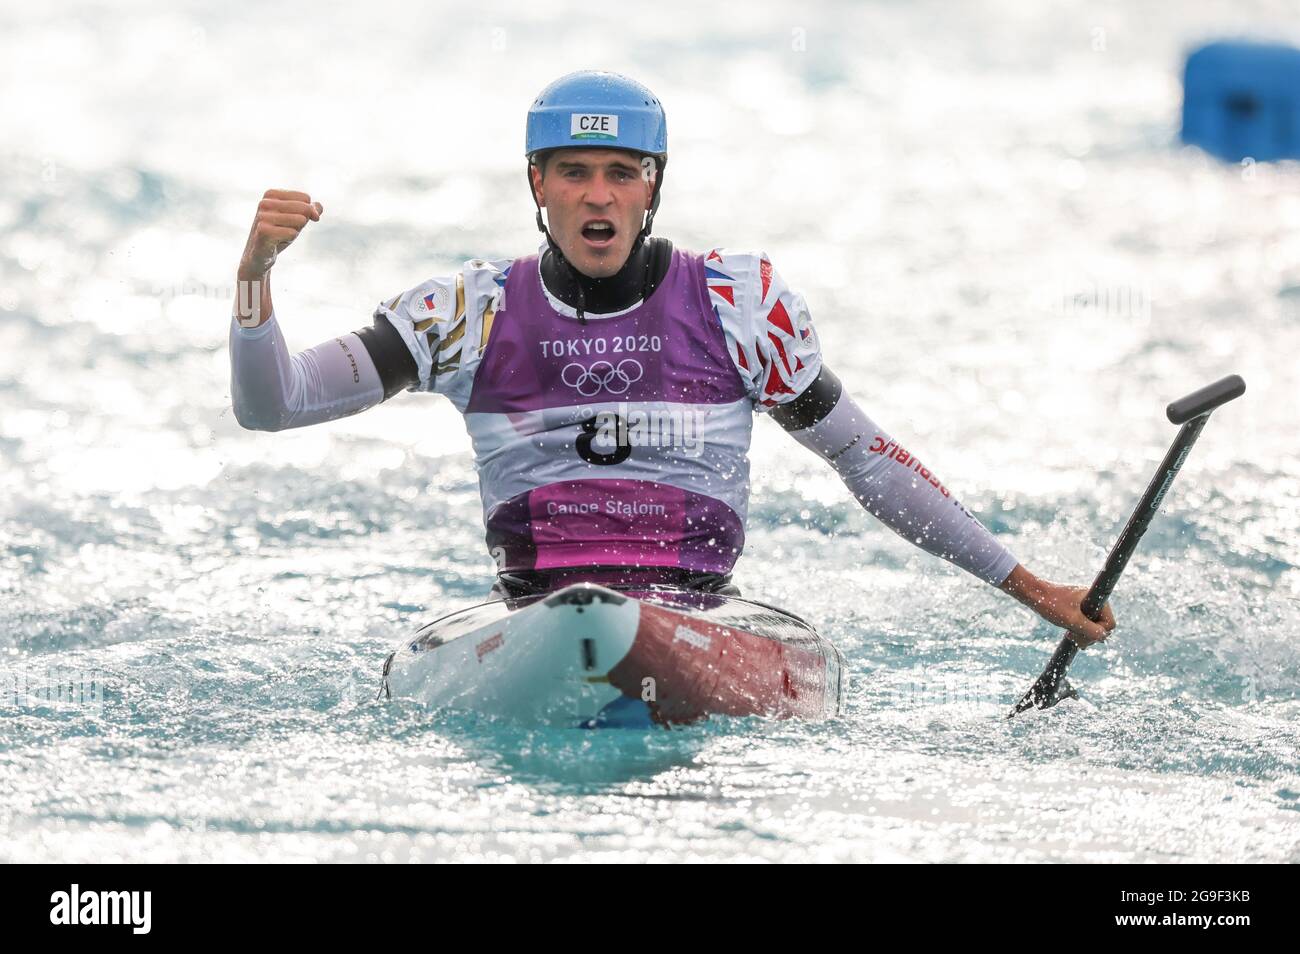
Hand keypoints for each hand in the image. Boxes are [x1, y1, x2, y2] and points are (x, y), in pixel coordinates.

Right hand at [239, 189, 322, 279]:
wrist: (260, 254)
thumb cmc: (280, 233)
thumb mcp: (297, 219)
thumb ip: (311, 210)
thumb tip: (318, 208)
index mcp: (271, 194)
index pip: (306, 198)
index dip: (308, 213)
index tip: (294, 221)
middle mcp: (265, 202)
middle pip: (304, 208)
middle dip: (302, 223)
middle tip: (286, 229)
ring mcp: (262, 216)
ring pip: (300, 220)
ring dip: (295, 232)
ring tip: (281, 235)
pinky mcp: (263, 231)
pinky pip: (292, 233)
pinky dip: (289, 239)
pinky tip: (276, 242)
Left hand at [999, 565, 1116, 646]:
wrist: (1032, 593)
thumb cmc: (1051, 604)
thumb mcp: (1072, 621)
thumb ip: (1091, 630)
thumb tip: (1104, 637)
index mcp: (1095, 598)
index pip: (1109, 624)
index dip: (1097, 634)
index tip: (1079, 635)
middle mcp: (1093, 600)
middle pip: (1102, 626)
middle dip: (1089, 635)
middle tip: (1072, 637)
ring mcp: (1085, 604)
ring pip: (1093, 626)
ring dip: (1083, 634)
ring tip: (1069, 635)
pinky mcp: (1078, 608)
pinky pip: (1085, 623)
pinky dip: (1079, 630)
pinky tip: (1070, 634)